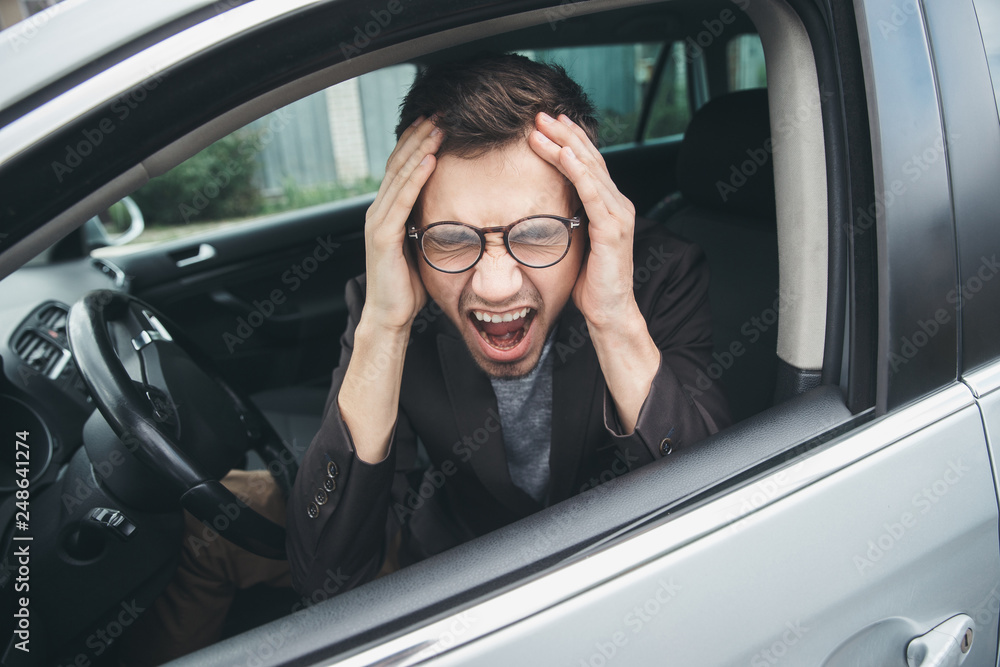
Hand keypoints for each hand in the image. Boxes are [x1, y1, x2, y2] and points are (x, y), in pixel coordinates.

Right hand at [361, 115, 443, 331]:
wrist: (390, 315)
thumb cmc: (408, 286)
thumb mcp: (421, 246)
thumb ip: (427, 225)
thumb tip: (452, 212)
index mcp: (388, 211)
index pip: (402, 167)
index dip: (418, 142)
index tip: (438, 121)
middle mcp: (379, 210)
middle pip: (399, 162)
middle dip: (419, 134)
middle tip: (440, 111)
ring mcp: (379, 221)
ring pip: (400, 175)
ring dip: (420, 147)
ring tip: (438, 125)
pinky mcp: (384, 235)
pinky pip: (402, 199)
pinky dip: (415, 176)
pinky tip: (430, 158)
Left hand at [527, 112, 637, 329]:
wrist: (610, 311)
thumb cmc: (592, 283)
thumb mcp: (578, 243)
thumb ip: (572, 221)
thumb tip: (550, 209)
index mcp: (609, 206)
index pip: (588, 165)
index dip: (569, 141)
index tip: (547, 124)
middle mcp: (617, 204)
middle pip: (589, 159)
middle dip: (564, 133)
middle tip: (541, 114)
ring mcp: (617, 214)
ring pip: (589, 169)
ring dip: (565, 144)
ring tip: (542, 127)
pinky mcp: (611, 228)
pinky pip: (592, 191)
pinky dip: (576, 169)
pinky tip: (562, 152)